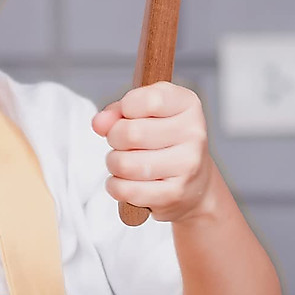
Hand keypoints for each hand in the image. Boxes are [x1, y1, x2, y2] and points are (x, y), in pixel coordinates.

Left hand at [91, 81, 212, 222]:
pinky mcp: (174, 193)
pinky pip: (125, 190)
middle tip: (122, 143)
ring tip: (125, 162)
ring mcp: (187, 165)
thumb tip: (100, 122)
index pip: (148, 100)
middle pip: (130, 134)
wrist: (195, 182)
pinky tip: (127, 181)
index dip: (126, 108)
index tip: (128, 115)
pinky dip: (116, 186)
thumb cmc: (164, 140)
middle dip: (114, 139)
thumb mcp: (144, 113)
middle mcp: (193, 133)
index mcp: (187, 104)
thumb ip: (118, 112)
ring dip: (114, 164)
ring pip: (124, 164)